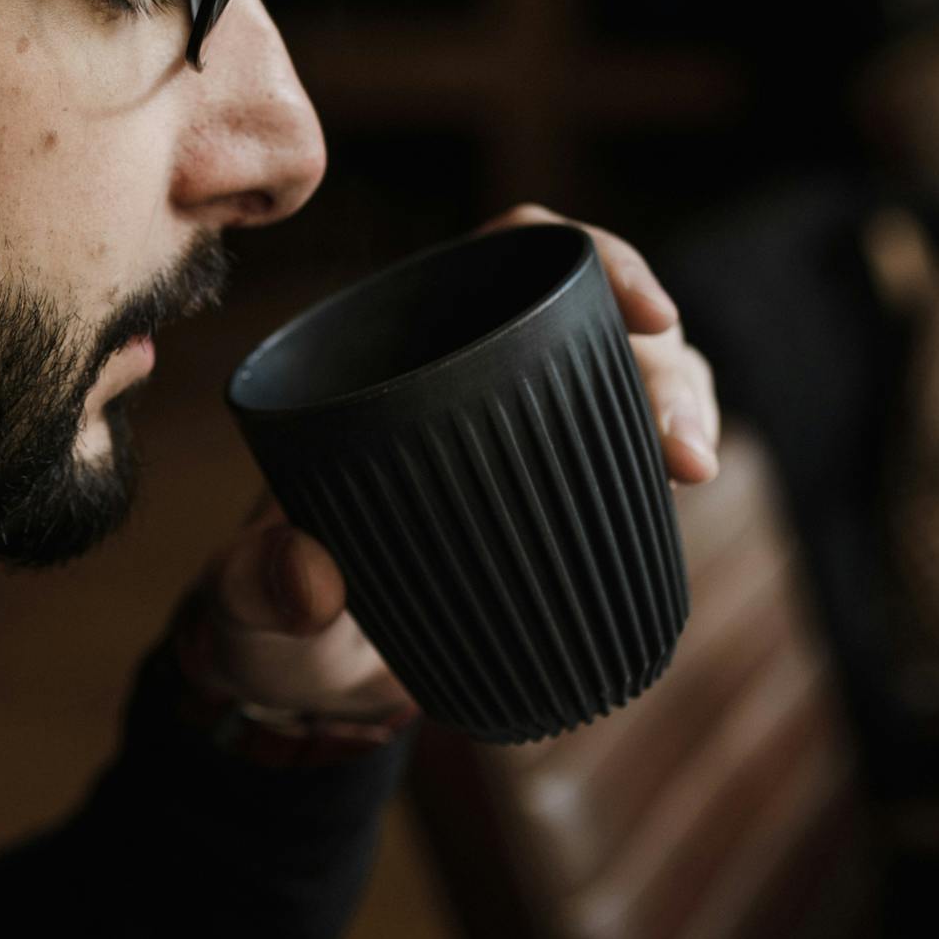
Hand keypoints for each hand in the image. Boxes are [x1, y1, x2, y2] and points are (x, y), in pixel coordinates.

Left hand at [175, 210, 721, 728]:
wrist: (309, 686)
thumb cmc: (270, 620)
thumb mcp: (247, 606)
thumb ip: (257, 589)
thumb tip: (308, 576)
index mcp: (401, 350)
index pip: (512, 253)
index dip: (590, 258)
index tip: (645, 311)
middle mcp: (476, 370)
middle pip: (598, 319)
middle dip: (660, 362)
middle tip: (679, 447)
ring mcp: (530, 430)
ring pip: (637, 378)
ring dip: (683, 406)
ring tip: (691, 469)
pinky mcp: (563, 492)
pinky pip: (635, 448)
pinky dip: (674, 453)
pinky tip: (687, 484)